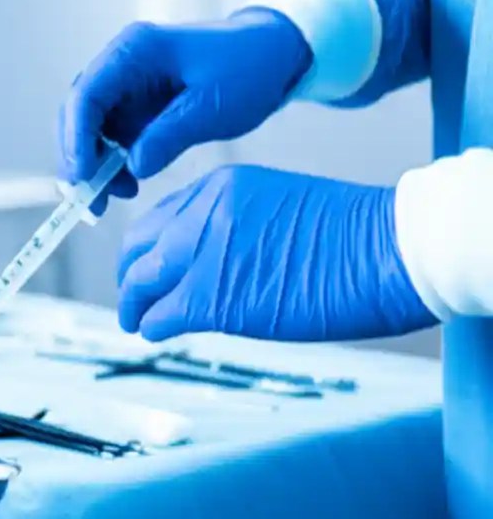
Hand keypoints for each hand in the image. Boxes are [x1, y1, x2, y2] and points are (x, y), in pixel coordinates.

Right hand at [59, 8, 312, 213]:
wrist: (274, 52)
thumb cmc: (248, 67)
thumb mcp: (212, 106)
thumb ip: (169, 135)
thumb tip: (133, 166)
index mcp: (134, 51)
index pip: (86, 95)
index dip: (76, 138)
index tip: (82, 177)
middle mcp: (121, 64)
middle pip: (77, 112)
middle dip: (77, 157)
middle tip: (89, 200)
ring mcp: (126, 85)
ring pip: (89, 128)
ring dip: (94, 164)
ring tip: (115, 196)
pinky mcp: (136, 104)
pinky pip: (110, 135)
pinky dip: (112, 162)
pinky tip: (128, 183)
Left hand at [117, 165, 437, 341]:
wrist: (388, 250)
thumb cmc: (354, 236)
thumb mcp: (278, 206)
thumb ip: (234, 224)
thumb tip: (213, 258)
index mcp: (220, 186)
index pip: (162, 215)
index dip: (150, 245)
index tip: (149, 263)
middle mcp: (201, 214)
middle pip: (139, 245)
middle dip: (130, 272)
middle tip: (134, 294)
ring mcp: (201, 255)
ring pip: (140, 281)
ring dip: (134, 304)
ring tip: (136, 320)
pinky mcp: (211, 298)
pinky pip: (161, 314)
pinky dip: (152, 325)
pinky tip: (154, 332)